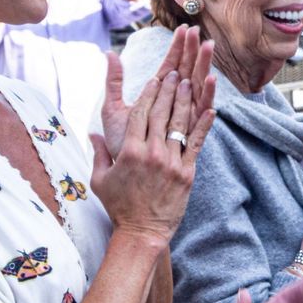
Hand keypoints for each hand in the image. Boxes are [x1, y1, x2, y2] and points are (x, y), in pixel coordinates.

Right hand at [93, 29, 216, 242]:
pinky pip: (196, 144)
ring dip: (184, 100)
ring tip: (189, 81)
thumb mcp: (100, 179)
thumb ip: (98, 153)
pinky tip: (211, 109)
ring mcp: (170, 163)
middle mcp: (151, 153)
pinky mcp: (187, 173)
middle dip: (168, 89)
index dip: (148, 93)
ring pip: (178, 124)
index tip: (154, 78)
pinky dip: (204, 125)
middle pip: (160, 113)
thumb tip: (92, 134)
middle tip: (175, 71)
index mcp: (129, 152)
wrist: (142, 232)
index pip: (139, 114)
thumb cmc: (119, 206)